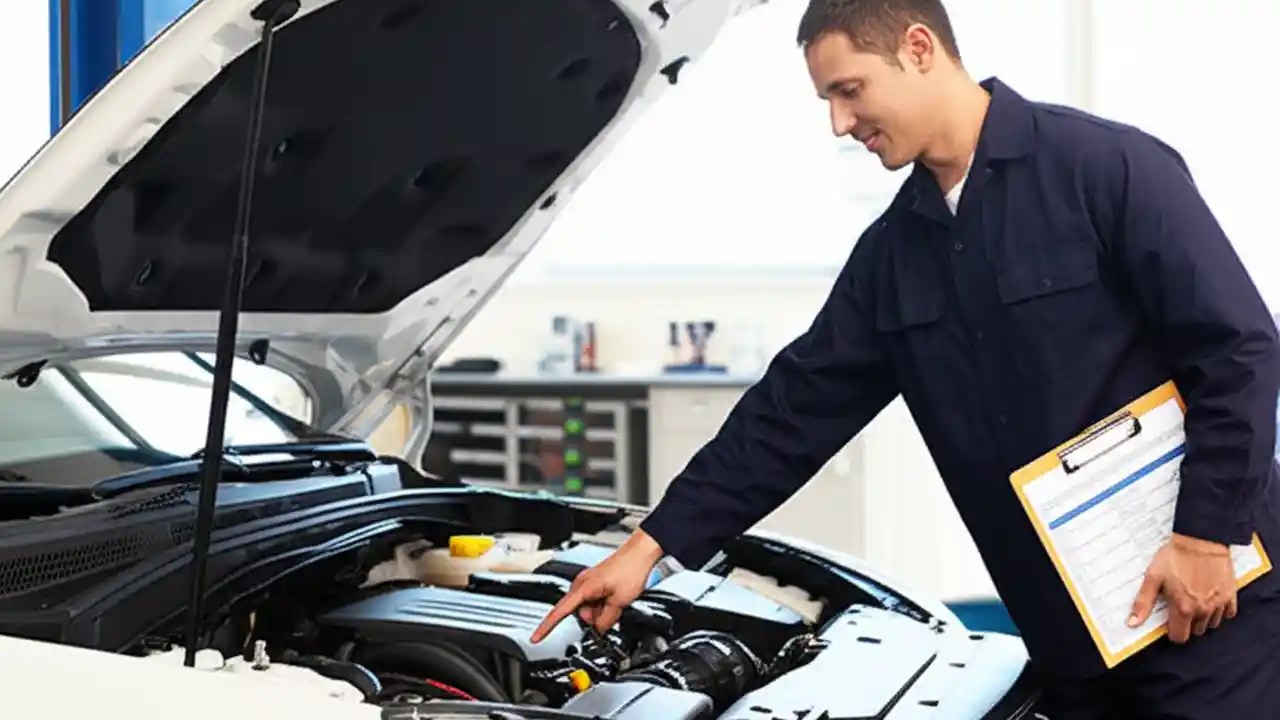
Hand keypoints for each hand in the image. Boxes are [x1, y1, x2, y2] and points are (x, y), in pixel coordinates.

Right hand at [530, 529, 663, 642]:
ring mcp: (589, 583)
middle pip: (580, 614)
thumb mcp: (619, 602)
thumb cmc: (631, 569)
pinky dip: (604, 606)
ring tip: (617, 602)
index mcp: (583, 587)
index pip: (560, 612)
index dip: (546, 627)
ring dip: (601, 613)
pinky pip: (595, 602)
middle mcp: (582, 584)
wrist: (642, 553)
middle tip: (612, 612)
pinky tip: (616, 600)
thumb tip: (599, 630)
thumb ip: (605, 620)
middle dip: (594, 619)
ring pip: (589, 610)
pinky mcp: (597, 584)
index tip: (536, 637)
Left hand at [1128, 532, 1236, 642]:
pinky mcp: (1230, 595)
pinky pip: (1228, 613)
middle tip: (1180, 605)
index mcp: (1184, 608)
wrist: (1200, 539)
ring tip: (1193, 600)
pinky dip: (1219, 610)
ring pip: (1211, 624)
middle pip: (1195, 631)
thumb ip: (1143, 603)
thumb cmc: (1175, 556)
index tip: (1169, 621)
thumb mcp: (1153, 577)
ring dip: (1202, 618)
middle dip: (1187, 623)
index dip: (1172, 631)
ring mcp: (1219, 603)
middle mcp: (1203, 610)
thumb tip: (1133, 623)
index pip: (1179, 637)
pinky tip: (1209, 597)